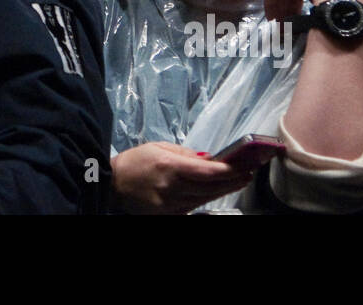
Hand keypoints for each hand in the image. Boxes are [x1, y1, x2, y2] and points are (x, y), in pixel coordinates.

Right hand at [111, 142, 253, 214]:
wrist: (113, 184)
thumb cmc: (135, 161)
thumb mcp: (158, 148)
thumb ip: (185, 154)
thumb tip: (209, 158)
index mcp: (169, 167)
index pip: (207, 171)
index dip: (228, 170)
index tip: (244, 165)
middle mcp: (172, 188)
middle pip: (211, 187)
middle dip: (233, 180)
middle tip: (249, 173)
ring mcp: (171, 205)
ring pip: (205, 199)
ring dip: (224, 190)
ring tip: (239, 181)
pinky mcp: (169, 215)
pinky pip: (193, 206)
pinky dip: (206, 198)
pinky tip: (217, 191)